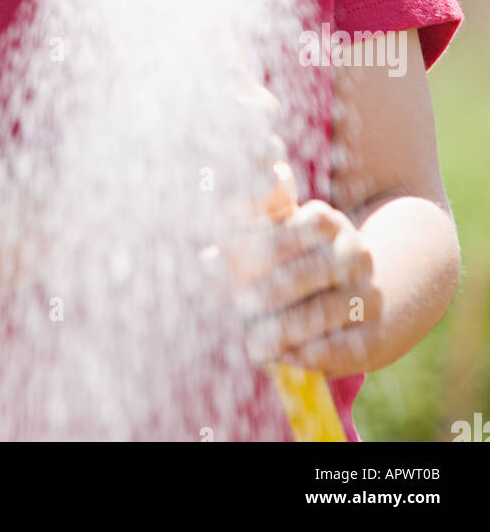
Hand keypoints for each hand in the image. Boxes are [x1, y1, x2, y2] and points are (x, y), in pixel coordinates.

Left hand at [220, 200, 382, 377]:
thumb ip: (236, 248)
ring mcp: (368, 295)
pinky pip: (343, 346)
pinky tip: (285, 357)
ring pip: (327, 311)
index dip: (277, 241)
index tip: (243, 255)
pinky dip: (311, 354)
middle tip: (242, 304)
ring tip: (253, 344)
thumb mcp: (263, 246)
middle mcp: (355, 254)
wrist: (344, 302)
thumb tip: (206, 263)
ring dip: (287, 328)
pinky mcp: (373, 335)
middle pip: (316, 270)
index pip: (310, 223)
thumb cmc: (286, 266)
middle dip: (274, 289)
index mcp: (327, 222)